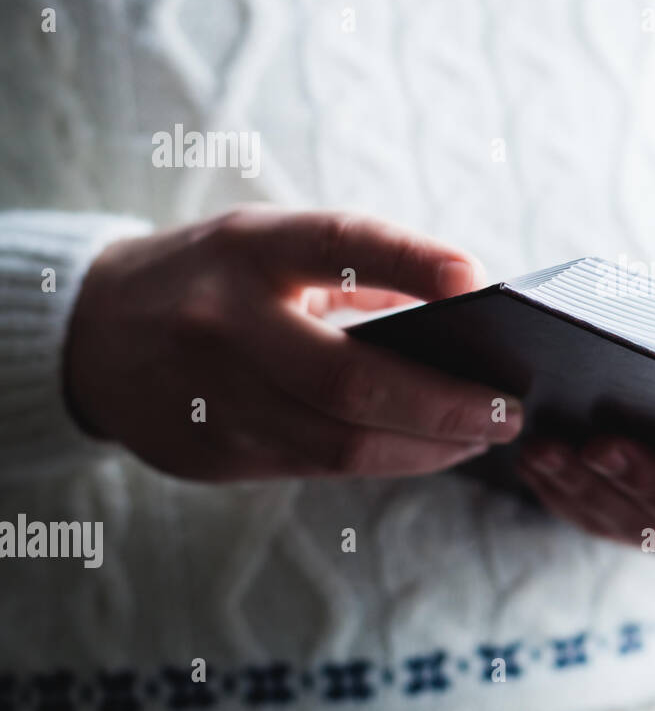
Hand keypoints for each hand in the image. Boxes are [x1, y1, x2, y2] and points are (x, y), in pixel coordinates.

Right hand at [64, 207, 522, 481]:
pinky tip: (428, 450)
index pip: (338, 243)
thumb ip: (354, 272)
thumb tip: (464, 312)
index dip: (410, 260)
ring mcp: (210, 396)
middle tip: (510, 411)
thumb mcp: (266, 246)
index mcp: (245, 249)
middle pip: (351, 380)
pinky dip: (384, 461)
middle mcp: (222, 321)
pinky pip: (316, 466)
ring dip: (427, 447)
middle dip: (445, 404)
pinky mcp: (208, 453)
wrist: (88, 335)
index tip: (478, 280)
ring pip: (340, 442)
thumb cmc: (214, 280)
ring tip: (484, 436)